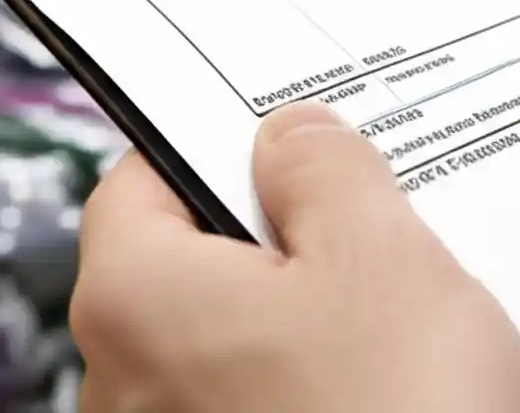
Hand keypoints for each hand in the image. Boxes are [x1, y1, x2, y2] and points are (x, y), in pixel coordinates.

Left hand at [71, 103, 519, 412]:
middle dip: (279, 233)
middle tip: (365, 224)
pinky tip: (384, 378)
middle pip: (191, 259)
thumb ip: (325, 171)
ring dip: (306, 309)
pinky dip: (310, 374)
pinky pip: (256, 396)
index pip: (139, 178)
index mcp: (138, 300)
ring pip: (233, 334)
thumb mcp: (381, 255)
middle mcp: (127, 384)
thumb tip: (293, 135)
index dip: (214, 141)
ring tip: (391, 314)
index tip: (278, 134)